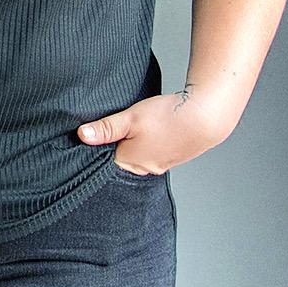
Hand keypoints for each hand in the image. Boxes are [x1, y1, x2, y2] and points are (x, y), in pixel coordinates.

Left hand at [78, 87, 238, 174]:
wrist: (205, 117)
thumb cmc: (167, 118)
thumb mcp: (130, 118)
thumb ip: (106, 128)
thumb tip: (82, 135)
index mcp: (129, 163)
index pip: (102, 160)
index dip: (96, 146)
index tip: (93, 134)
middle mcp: (144, 169)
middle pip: (119, 158)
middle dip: (114, 144)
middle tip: (115, 127)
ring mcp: (159, 165)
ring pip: (136, 155)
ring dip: (132, 143)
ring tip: (135, 127)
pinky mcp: (171, 158)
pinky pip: (151, 152)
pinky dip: (146, 143)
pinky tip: (150, 131)